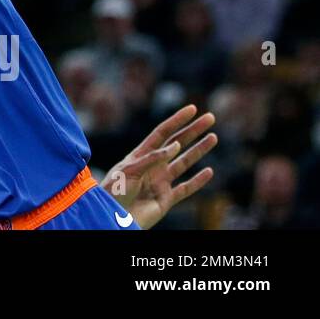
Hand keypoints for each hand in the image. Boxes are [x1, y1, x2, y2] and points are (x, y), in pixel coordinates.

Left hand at [100, 104, 216, 228]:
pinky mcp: (166, 199)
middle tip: (210, 118)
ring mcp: (161, 182)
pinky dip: (198, 181)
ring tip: (214, 137)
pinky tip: (209, 172)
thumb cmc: (113, 191)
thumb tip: (175, 145)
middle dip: (193, 130)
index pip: (162, 133)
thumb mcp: (128, 170)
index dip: (177, 120)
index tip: (192, 108)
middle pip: (178, 143)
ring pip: (185, 163)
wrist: (111, 217)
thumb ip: (151, 159)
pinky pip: (186, 189)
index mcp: (141, 155)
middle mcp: (153, 166)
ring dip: (200, 150)